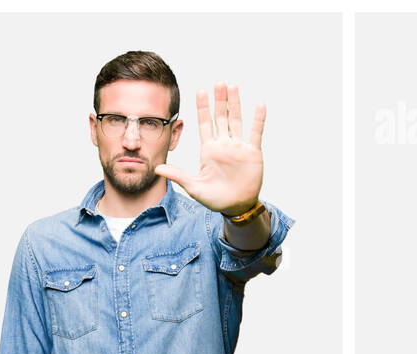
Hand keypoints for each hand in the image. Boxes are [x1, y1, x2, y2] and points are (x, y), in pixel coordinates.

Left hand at [155, 83, 264, 216]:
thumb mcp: (194, 187)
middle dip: (219, 100)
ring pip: (236, 120)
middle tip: (218, 83)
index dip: (203, 108)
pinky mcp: (252, 153)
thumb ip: (177, 176)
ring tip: (233, 86)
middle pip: (221, 117)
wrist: (236, 208)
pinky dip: (258, 119)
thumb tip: (157, 169)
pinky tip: (259, 105)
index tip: (200, 91)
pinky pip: (256, 132)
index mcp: (209, 150)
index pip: (205, 124)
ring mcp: (238, 147)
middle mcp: (224, 145)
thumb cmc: (215, 199)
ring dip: (235, 103)